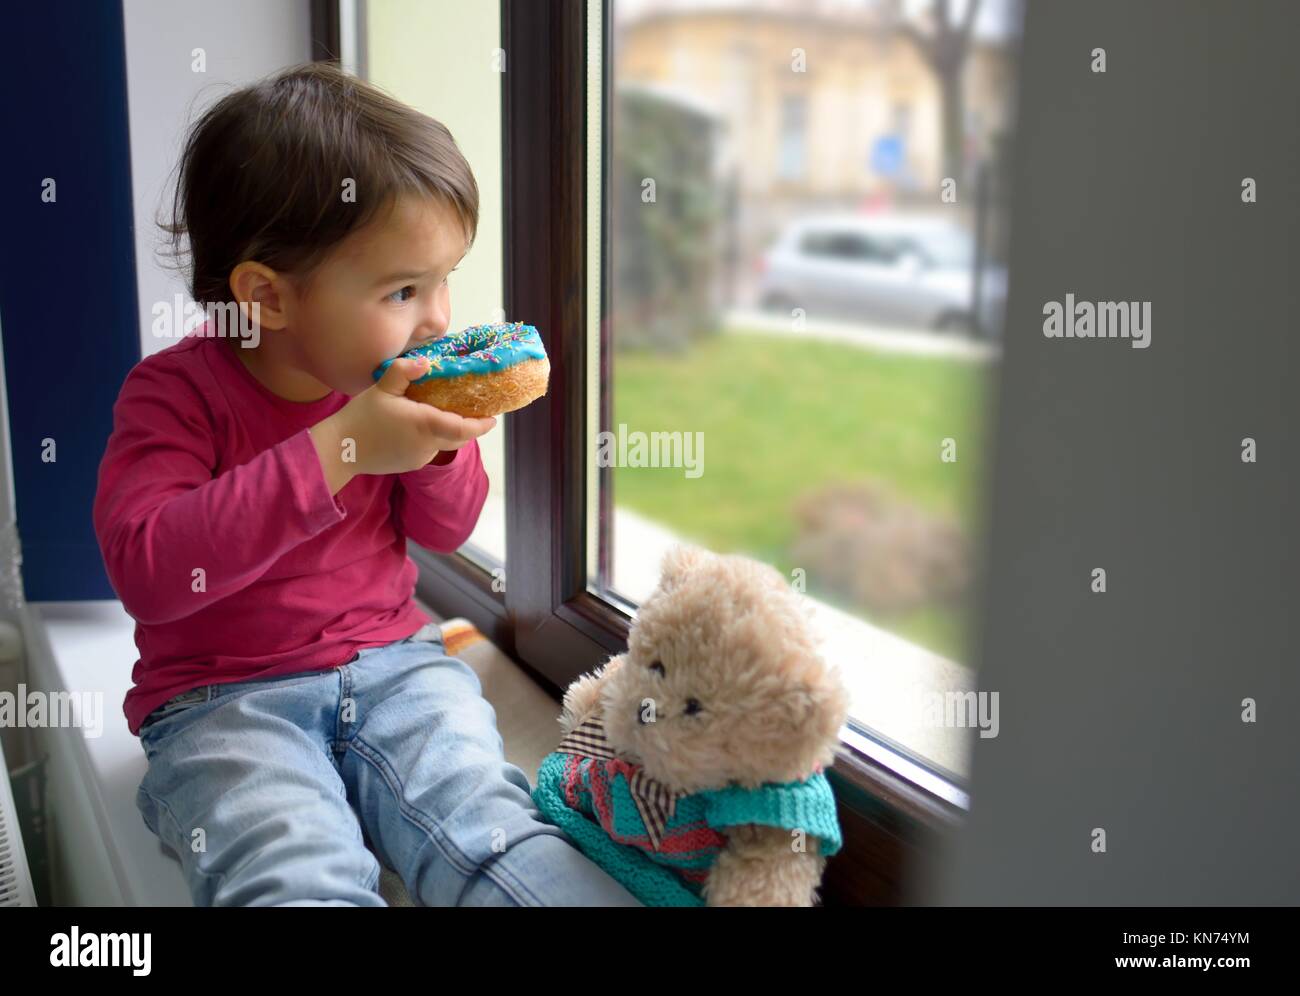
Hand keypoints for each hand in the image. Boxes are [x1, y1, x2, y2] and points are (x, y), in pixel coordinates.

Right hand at [310, 357, 495, 492]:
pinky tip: (422, 424)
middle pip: (460, 438)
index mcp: (425, 425)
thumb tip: (426, 362)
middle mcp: (428, 445)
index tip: (493, 417)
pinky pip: (430, 449)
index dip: (482, 424)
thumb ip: (403, 371)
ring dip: (451, 430)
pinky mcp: (412, 464)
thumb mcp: (381, 388)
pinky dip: (434, 437)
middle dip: (471, 426)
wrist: (340, 451)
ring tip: (449, 412)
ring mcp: (420, 457)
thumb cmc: (361, 417)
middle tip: (478, 410)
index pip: (464, 428)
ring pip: (445, 443)